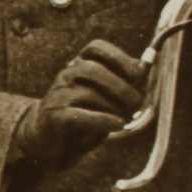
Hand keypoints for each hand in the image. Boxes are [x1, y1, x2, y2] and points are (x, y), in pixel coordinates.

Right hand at [11, 40, 149, 169]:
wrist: (50, 143)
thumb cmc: (82, 118)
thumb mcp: (105, 99)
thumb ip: (122, 84)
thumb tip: (142, 70)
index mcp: (78, 65)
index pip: (95, 47)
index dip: (119, 56)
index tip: (137, 74)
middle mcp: (66, 76)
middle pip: (93, 69)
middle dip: (120, 86)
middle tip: (136, 103)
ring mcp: (58, 95)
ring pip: (89, 94)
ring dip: (114, 107)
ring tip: (126, 118)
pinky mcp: (55, 116)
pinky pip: (81, 114)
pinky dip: (104, 120)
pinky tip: (118, 125)